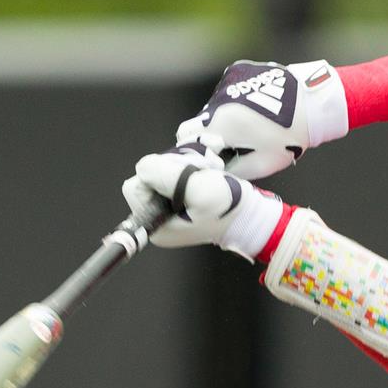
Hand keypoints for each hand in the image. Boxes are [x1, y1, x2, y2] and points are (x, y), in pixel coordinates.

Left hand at [121, 144, 287, 258]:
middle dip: (176, 166)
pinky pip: (175, 171)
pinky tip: (210, 168)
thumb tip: (143, 166)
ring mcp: (168, 207)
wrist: (252, 215)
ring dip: (187, 162)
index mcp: (156, 224)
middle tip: (202, 169)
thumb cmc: (229, 207)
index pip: (136, 186)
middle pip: (149, 175)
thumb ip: (167, 175)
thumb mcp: (199, 189)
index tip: (186, 175)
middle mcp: (158, 217)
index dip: (159, 173)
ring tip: (210, 169)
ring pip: (163, 169)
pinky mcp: (179, 196)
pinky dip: (192, 165)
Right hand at [174, 59, 348, 178]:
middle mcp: (220, 99)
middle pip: (199, 120)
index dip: (194, 149)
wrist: (313, 103)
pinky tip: (254, 107)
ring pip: (213, 105)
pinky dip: (233, 101)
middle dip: (208, 134)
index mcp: (222, 123)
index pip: (185, 136)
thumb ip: (231, 170)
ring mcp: (228, 81)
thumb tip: (213, 172)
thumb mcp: (261, 164)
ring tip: (249, 124)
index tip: (208, 158)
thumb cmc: (290, 138)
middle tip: (230, 145)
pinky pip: (226, 90)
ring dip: (222, 117)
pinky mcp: (237, 70)